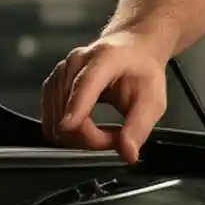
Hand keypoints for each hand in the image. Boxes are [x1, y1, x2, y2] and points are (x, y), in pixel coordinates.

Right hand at [41, 30, 170, 163]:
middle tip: (117, 138)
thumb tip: (128, 154)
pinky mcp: (51, 86)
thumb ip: (140, 126)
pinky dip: (70, 132)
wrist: (132, 51)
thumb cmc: (143, 72)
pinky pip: (51, 122)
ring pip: (55, 123)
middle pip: (67, 113)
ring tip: (107, 131)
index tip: (69, 128)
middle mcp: (76, 63)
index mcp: (104, 59)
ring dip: (80, 137)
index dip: (75, 108)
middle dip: (91, 137)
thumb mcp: (153, 99)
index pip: (84, 85)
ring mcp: (59, 74)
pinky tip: (90, 126)